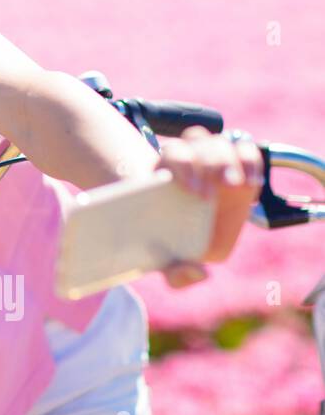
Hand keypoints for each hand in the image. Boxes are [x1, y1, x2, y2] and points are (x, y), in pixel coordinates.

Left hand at [154, 126, 262, 288]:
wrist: (181, 235)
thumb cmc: (168, 245)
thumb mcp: (167, 261)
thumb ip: (175, 271)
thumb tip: (198, 274)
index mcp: (161, 177)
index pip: (171, 154)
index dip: (184, 165)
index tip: (194, 190)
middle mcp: (186, 162)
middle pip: (196, 140)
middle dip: (210, 160)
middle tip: (221, 186)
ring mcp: (211, 162)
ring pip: (220, 142)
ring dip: (230, 159)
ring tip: (236, 185)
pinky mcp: (237, 167)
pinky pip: (246, 151)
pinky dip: (251, 161)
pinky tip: (252, 185)